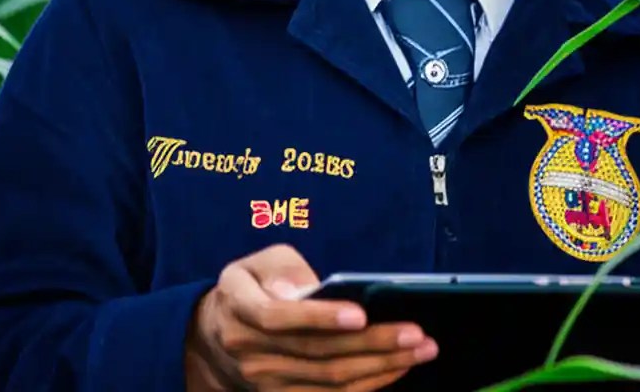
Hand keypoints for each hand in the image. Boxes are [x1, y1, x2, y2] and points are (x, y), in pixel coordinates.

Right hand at [186, 244, 437, 390]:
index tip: (361, 313)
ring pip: (328, 380)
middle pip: (315, 353)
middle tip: (417, 334)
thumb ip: (285, 269)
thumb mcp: (261, 261)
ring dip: (380, 366)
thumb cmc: (254, 284)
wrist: (218, 331)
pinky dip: (368, 384)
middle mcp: (247, 347)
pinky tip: (397, 367)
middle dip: (372, 344)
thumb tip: (308, 291)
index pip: (277, 316)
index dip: (320, 317)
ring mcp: (263, 379)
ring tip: (421, 350)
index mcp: (238, 304)